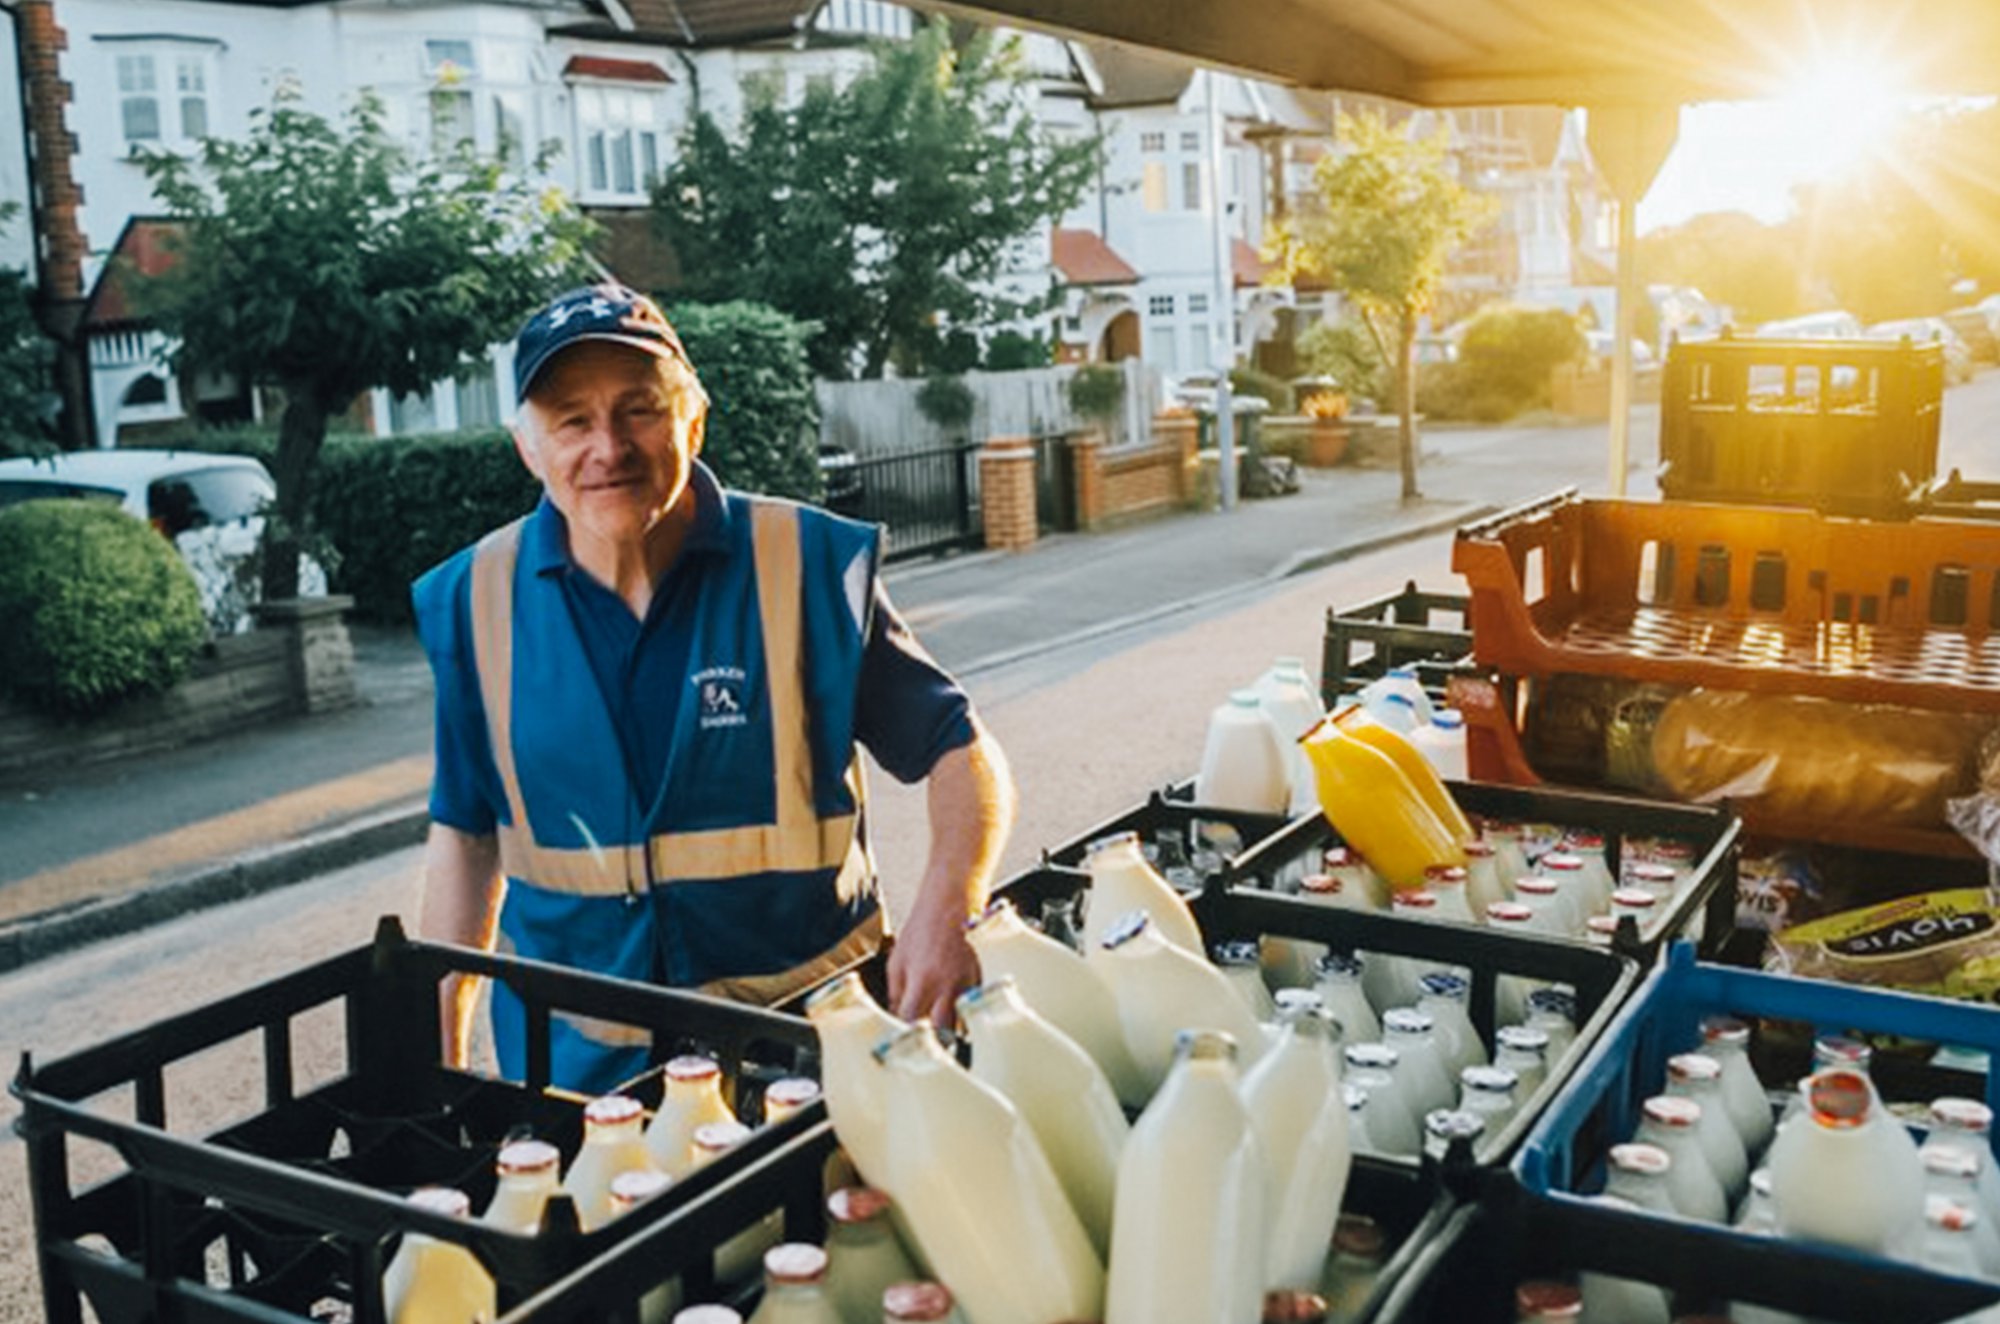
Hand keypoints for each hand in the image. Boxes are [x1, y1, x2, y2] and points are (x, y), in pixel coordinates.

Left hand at [886, 894, 980, 1028]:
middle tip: (921, 1043)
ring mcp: (967, 984)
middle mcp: (948, 986)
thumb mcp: (897, 961)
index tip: (900, 1038)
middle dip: (930, 1040)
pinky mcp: (979, 981)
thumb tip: (894, 1016)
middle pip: (941, 1031)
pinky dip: (960, 1014)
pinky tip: (951, 1010)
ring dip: (947, 1030)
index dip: (904, 1033)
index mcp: (923, 981)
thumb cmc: (922, 931)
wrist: (949, 907)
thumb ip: (895, 993)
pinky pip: (970, 1008)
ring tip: (937, 1030)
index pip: (912, 1021)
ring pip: (960, 1023)